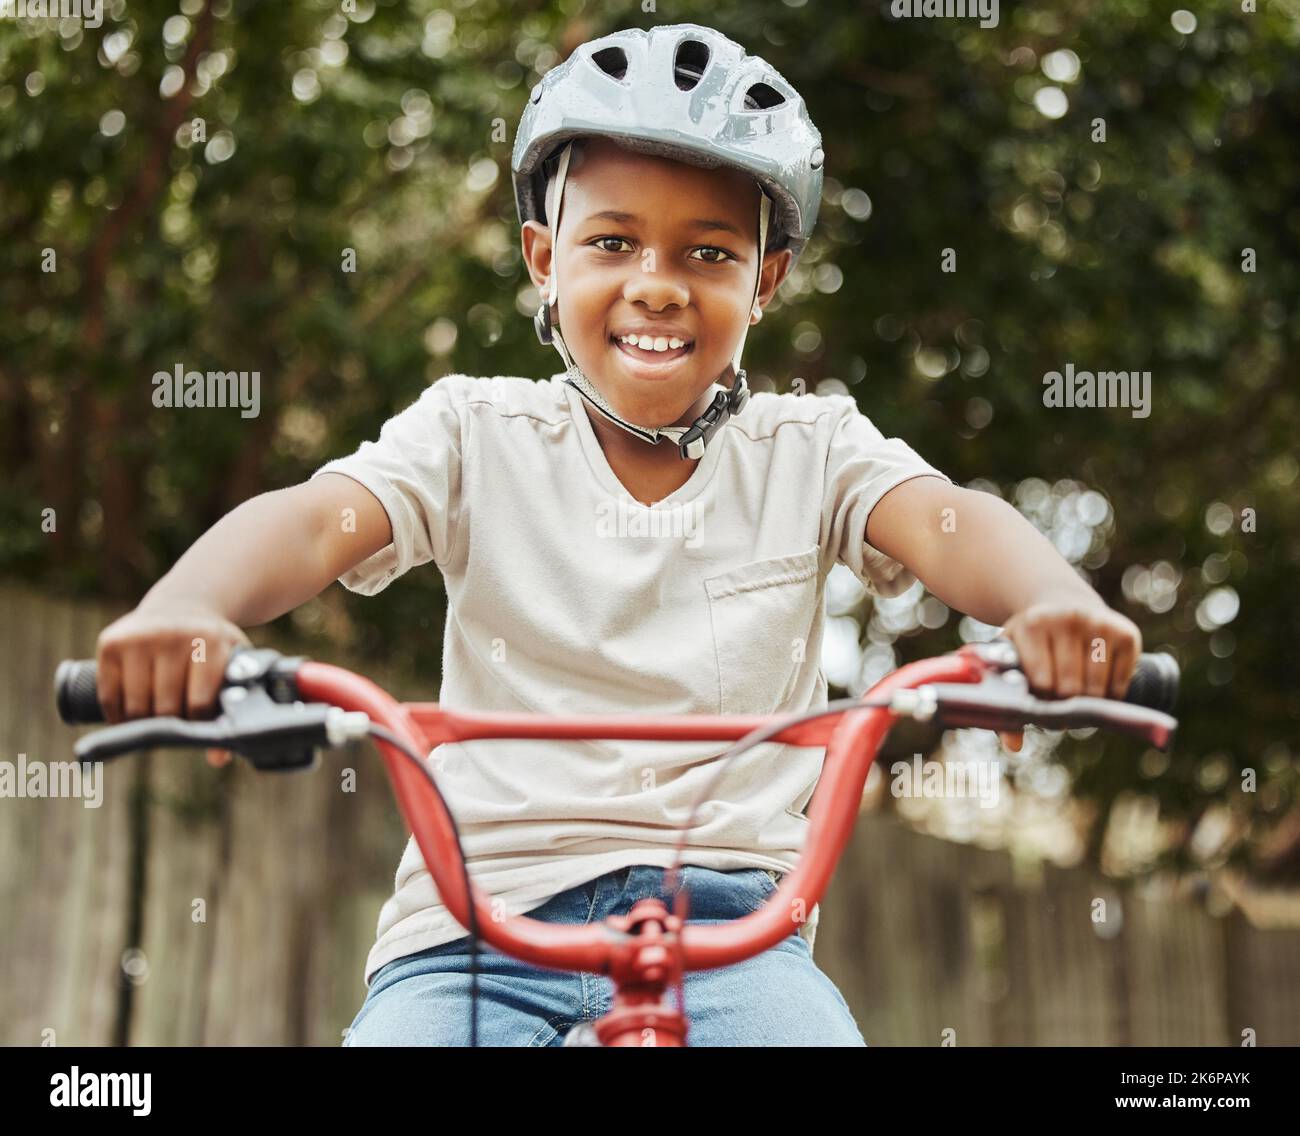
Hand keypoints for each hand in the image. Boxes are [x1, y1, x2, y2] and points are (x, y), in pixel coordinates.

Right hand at [94, 602, 250, 725]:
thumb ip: (229, 709)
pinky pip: (108, 696)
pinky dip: (117, 715)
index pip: (199, 704)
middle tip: (174, 724)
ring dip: (142, 723)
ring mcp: (139, 637)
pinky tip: (128, 716)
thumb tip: (218, 759)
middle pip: (164, 709)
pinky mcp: (111, 642)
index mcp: (210, 643)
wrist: (183, 606)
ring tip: (154, 720)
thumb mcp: (231, 667)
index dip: (197, 724)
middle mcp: (174, 636)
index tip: (197, 727)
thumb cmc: (211, 648)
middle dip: (169, 725)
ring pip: (134, 707)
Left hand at [1001, 597, 1142, 707]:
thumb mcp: (1010, 660)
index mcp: (1032, 625)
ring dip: (1089, 705)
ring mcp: (1099, 623)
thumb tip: (1014, 747)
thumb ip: (1007, 702)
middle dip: (1065, 706)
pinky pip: (1121, 684)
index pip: (1043, 683)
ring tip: (1077, 699)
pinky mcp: (1126, 633)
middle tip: (1061, 706)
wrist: (1061, 605)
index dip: (1042, 702)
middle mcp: (1067, 619)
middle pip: (1071, 689)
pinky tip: (1097, 688)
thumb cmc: (1031, 643)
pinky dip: (1111, 696)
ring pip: (1098, 690)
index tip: (1041, 704)